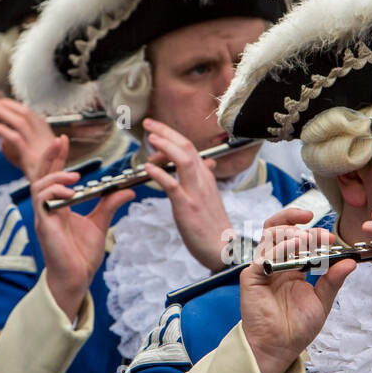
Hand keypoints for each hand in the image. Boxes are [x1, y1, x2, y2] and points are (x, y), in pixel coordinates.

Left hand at [0, 97, 54, 182]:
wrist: (52, 189)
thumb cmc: (43, 173)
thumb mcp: (38, 153)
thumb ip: (26, 142)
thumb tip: (9, 137)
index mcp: (46, 133)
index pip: (29, 112)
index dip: (13, 105)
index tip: (1, 102)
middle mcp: (43, 135)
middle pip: (25, 112)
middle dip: (6, 104)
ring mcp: (37, 144)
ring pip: (19, 121)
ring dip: (2, 111)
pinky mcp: (30, 154)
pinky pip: (14, 137)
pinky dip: (1, 129)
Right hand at [30, 137, 133, 319]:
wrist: (77, 278)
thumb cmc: (82, 255)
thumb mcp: (101, 224)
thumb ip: (110, 206)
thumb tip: (126, 190)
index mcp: (59, 206)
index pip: (54, 175)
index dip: (57, 157)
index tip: (64, 140)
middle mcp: (48, 208)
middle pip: (41, 175)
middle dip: (51, 156)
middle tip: (61, 140)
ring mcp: (44, 217)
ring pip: (39, 186)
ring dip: (55, 176)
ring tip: (74, 176)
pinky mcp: (44, 226)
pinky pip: (42, 202)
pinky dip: (54, 193)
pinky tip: (69, 193)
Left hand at [141, 118, 231, 272]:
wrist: (222, 248)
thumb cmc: (213, 225)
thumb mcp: (210, 197)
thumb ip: (204, 178)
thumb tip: (206, 164)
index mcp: (205, 177)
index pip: (189, 148)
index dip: (172, 135)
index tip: (156, 129)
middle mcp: (202, 180)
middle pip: (186, 147)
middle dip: (166, 132)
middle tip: (148, 124)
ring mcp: (195, 193)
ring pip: (183, 160)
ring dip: (165, 146)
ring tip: (150, 138)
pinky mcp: (188, 207)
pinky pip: (173, 186)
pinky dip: (160, 174)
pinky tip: (148, 168)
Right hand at [240, 207, 354, 372]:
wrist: (281, 347)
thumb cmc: (298, 327)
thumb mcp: (322, 300)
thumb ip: (333, 279)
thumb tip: (350, 262)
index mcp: (292, 267)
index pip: (297, 237)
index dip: (313, 233)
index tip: (330, 237)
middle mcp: (276, 263)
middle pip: (279, 228)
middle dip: (298, 223)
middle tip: (321, 234)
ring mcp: (262, 268)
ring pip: (269, 235)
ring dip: (290, 232)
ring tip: (307, 238)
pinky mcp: (251, 277)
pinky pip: (264, 256)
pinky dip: (280, 249)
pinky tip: (294, 249)